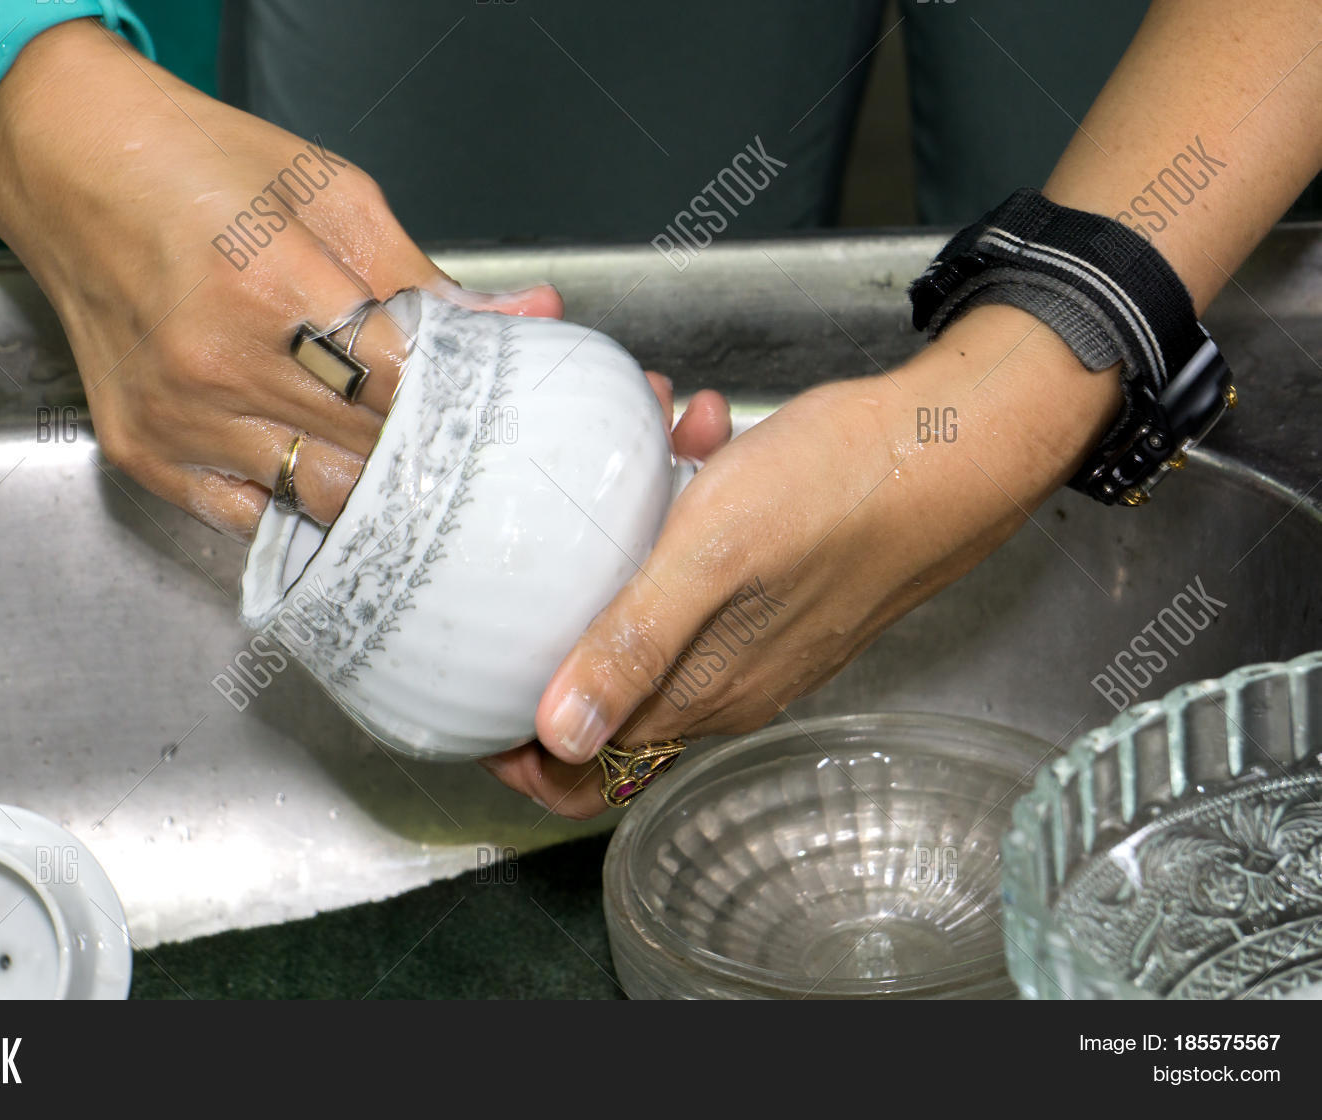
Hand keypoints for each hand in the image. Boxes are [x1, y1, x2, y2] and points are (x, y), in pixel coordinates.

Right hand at [0, 20, 559, 537]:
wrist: (72, 167)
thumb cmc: (202, 165)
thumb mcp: (329, 192)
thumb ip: (424, 276)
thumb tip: (524, 322)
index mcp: (273, 284)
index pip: (407, 386)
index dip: (461, 403)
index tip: (490, 409)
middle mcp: (219, 366)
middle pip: (372, 450)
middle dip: (429, 447)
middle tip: (461, 443)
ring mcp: (178, 421)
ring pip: (322, 497)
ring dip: (373, 486)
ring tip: (396, 460)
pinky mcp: (146, 455)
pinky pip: (250, 518)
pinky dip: (297, 503)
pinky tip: (321, 472)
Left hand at [483, 304, 1121, 817]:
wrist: (960, 442)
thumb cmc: (846, 488)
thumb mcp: (714, 557)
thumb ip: (633, 646)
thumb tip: (559, 739)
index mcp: (704, 693)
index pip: (587, 771)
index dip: (520, 746)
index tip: (474, 681)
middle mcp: (727, 681)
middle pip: (608, 680)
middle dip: (568, 606)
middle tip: (555, 526)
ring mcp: (755, 636)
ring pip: (652, 605)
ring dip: (633, 537)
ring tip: (658, 449)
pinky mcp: (777, 589)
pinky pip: (699, 565)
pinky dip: (686, 505)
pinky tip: (703, 440)